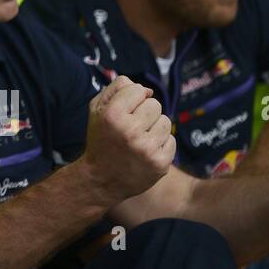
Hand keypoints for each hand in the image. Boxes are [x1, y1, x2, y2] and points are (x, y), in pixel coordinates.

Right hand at [81, 76, 174, 201]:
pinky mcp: (160, 163)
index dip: (131, 99)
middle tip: (131, 127)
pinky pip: (171, 140)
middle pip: (154, 104)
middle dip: (144, 112)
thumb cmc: (101, 139)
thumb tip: (148, 90)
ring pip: (165, 121)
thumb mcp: (97, 109)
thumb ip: (117, 89)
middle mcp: (130, 131)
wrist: (101, 179)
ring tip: (139, 139)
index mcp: (112, 115)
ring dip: (154, 128)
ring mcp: (147, 148)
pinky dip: (161, 144)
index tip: (123, 111)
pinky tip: (146, 151)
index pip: (138, 90)